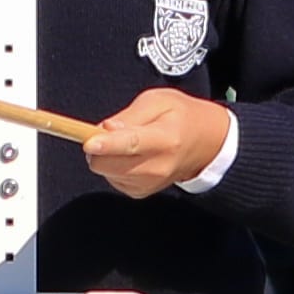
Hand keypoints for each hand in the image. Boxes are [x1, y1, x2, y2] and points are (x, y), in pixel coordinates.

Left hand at [81, 88, 230, 199]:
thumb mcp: (159, 100)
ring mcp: (149, 183)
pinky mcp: (140, 192)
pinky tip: (130, 155)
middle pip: (108, 164)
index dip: (107, 144)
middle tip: (110, 130)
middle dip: (98, 146)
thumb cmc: (180, 117)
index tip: (89, 143)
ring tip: (127, 142)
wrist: (205, 145)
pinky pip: (110, 178)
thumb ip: (130, 115)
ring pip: (105, 171)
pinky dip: (113, 165)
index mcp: (165, 139)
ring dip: (106, 155)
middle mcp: (157, 167)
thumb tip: (105, 128)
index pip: (131, 144)